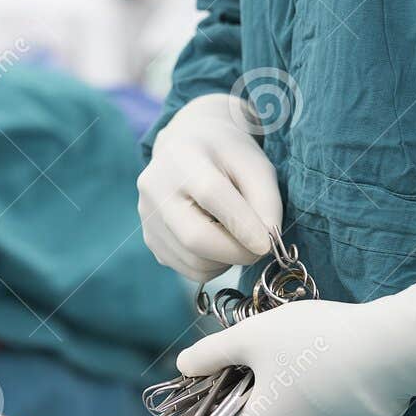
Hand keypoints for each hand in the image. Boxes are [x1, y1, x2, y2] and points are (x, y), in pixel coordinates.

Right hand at [139, 93, 282, 282]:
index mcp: (183, 157)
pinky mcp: (150, 239)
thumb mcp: (256, 165)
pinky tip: (218, 241)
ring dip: (226, 261)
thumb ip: (266, 201)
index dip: (242, 225)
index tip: (268, 244)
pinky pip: (187, 269)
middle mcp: (155, 187)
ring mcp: (148, 216)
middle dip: (236, 252)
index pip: (211, 195)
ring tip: (237, 238)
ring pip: (193, 262)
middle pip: (194, 238)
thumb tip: (265, 244)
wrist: (188, 146)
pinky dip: (212, 265)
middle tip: (260, 250)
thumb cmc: (227, 156)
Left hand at [176, 262, 415, 415]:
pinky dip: (317, 394)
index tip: (244, 356)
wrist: (388, 354)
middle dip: (261, 386)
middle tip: (276, 348)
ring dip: (290, 389)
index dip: (228, 385)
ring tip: (307, 353)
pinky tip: (329, 365)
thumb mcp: (251, 337)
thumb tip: (183, 365)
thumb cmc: (312, 344)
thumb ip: (211, 353)